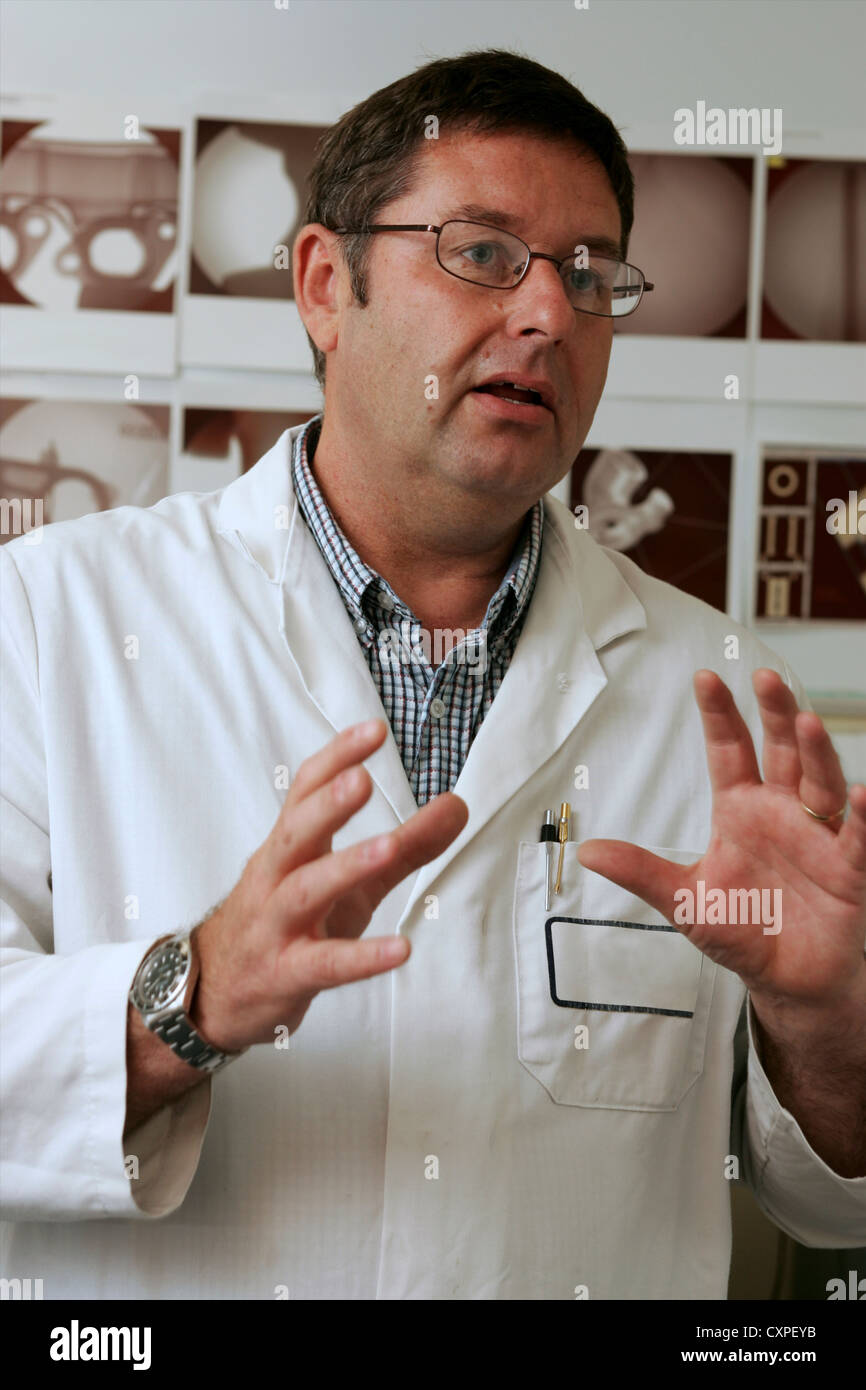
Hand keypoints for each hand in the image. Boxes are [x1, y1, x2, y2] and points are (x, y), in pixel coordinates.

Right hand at [191, 719, 467, 1050]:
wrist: (214, 991)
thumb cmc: (287, 923)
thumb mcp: (348, 883)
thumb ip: (405, 846)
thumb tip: (457, 806)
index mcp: (289, 847)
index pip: (304, 790)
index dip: (336, 758)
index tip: (374, 729)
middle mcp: (276, 878)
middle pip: (296, 833)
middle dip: (327, 804)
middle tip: (362, 779)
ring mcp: (277, 926)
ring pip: (304, 891)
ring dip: (344, 867)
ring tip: (387, 848)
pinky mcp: (286, 974)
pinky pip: (324, 964)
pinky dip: (361, 956)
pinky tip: (399, 949)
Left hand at [576, 669, 865, 1011]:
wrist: (788, 981)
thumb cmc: (743, 931)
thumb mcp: (683, 900)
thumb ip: (641, 872)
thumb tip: (589, 851)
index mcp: (740, 810)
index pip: (728, 750)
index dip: (719, 715)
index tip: (705, 678)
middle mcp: (782, 811)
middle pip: (781, 750)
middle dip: (774, 713)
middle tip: (764, 678)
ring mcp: (818, 835)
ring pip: (821, 781)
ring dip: (815, 752)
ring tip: (806, 722)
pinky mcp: (849, 868)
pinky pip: (858, 836)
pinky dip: (864, 816)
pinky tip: (862, 792)